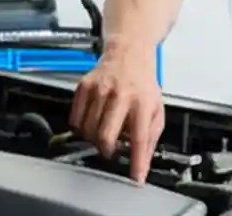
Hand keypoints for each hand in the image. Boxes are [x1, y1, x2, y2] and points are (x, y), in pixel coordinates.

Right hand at [69, 47, 164, 183]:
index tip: (135, 177)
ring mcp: (100, 90)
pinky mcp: (84, 86)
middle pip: (105, 136)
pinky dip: (80, 127)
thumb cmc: (142, 84)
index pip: (139, 138)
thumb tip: (143, 162)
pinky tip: (91, 121)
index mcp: (142, 102)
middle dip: (106, 150)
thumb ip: (151, 136)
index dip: (136, 161)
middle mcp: (120, 95)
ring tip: (103, 131)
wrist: (129, 54)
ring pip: (88, 130)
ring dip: (93, 139)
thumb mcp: (156, 108)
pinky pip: (75, 119)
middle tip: (110, 150)